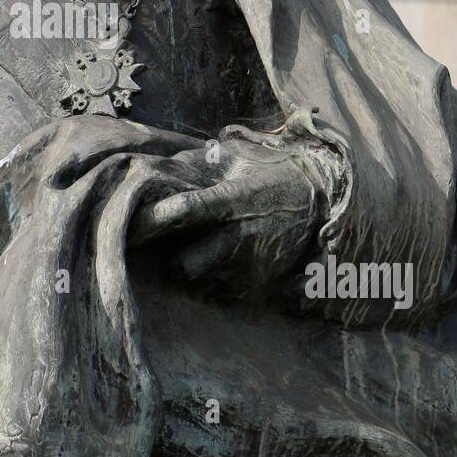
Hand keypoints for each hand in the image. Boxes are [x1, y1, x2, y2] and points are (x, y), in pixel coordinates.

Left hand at [130, 134, 324, 300]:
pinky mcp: (261, 284)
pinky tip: (222, 266)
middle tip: (175, 250)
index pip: (184, 209)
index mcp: (230, 200)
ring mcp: (250, 265)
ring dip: (196, 274)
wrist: (321, 200)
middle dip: (173, 260)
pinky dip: (216, 286)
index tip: (136, 220)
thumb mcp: (240, 160)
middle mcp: (238, 236)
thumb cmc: (272, 175)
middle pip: (183, 266)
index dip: (155, 216)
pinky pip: (223, 295)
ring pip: (201, 285)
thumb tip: (163, 164)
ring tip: (201, 256)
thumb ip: (200, 162)